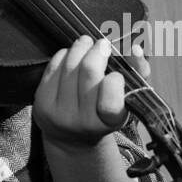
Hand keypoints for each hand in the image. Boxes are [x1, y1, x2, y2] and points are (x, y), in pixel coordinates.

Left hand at [33, 37, 149, 148]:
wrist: (73, 138)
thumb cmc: (106, 113)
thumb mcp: (128, 100)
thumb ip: (140, 74)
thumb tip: (135, 48)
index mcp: (108, 122)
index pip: (112, 94)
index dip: (116, 78)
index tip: (117, 74)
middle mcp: (81, 120)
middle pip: (89, 69)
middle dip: (98, 50)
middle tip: (103, 45)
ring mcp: (58, 111)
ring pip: (70, 63)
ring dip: (81, 47)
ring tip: (88, 44)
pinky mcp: (41, 101)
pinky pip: (54, 65)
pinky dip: (65, 55)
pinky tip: (73, 57)